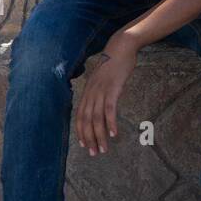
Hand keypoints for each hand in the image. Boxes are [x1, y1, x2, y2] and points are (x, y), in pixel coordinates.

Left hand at [75, 36, 138, 156]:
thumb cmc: (114, 63)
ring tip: (104, 149)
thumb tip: (102, 104)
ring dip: (99, 136)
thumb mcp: (103, 79)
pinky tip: (114, 134)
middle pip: (86, 121)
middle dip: (89, 139)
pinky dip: (111, 123)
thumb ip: (100, 92)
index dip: (81, 132)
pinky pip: (109, 109)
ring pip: (96, 118)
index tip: (85, 145)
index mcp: (87, 92)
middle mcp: (91, 93)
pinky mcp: (113, 89)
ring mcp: (101, 91)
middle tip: (94, 153)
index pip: (80, 117)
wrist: (121, 47)